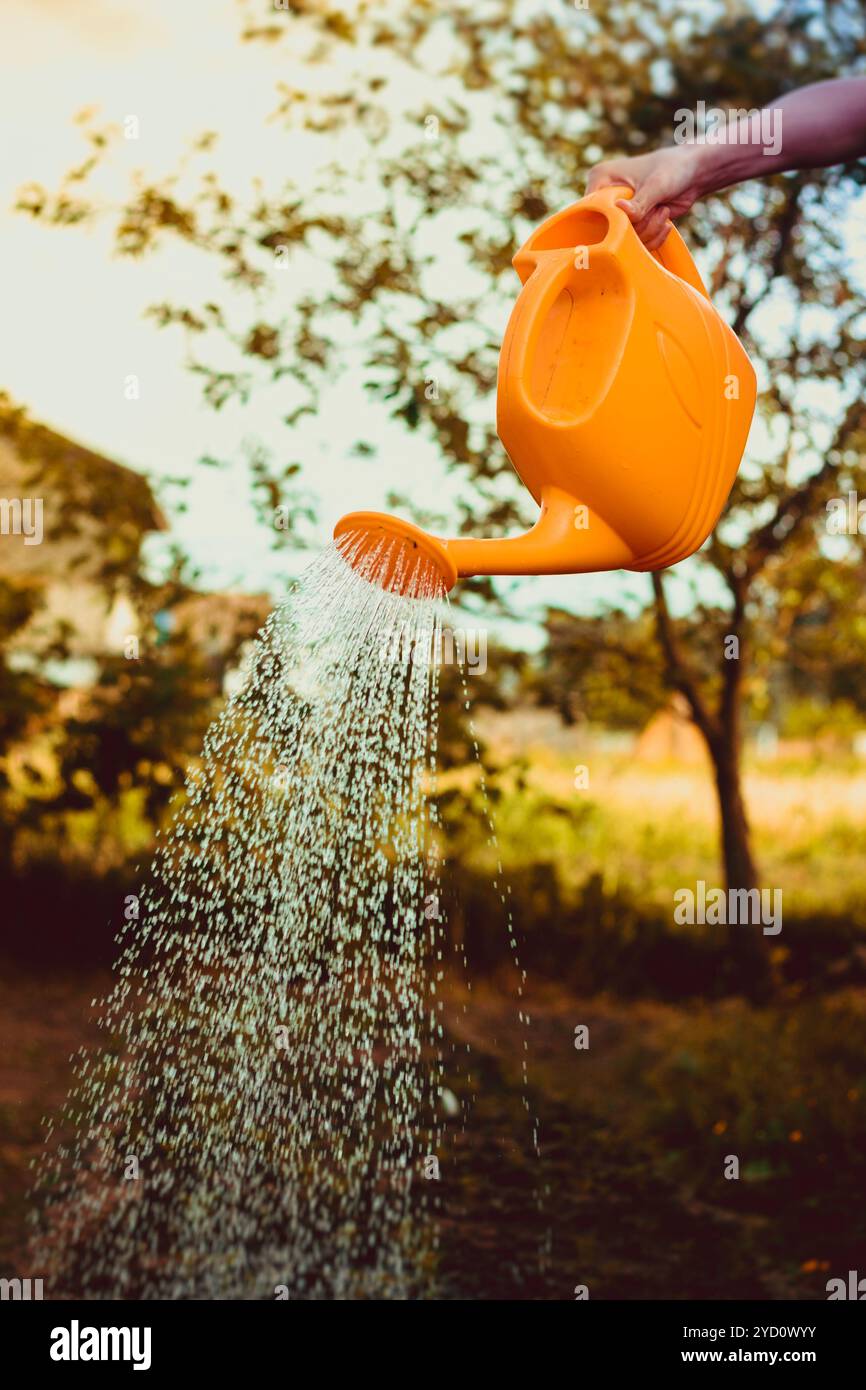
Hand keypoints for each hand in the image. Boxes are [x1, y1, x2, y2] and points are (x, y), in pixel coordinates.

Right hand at [586, 147, 707, 248]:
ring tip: (663, 210)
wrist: (693, 174)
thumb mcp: (656, 185)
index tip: (634, 219)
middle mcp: (605, 197)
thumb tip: (621, 210)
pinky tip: (665, 221)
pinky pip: (635, 244)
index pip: (591, 207)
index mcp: (601, 178)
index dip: (610, 219)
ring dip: (649, 230)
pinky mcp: (631, 226)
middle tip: (657, 210)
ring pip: (624, 239)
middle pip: (608, 228)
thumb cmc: (673, 168)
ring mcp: (618, 213)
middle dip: (637, 226)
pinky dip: (654, 237)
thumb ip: (640, 203)